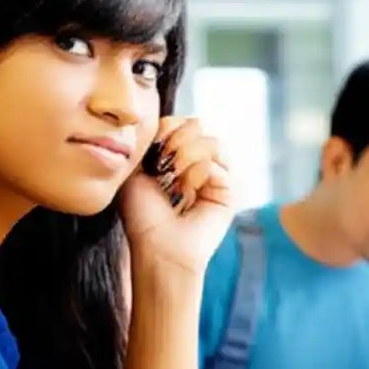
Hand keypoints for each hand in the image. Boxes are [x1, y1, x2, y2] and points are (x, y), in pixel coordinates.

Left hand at [121, 117, 232, 275]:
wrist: (157, 247)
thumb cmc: (143, 216)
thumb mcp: (139, 170)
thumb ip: (153, 142)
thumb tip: (173, 121)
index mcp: (180, 158)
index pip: (183, 123)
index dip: (169, 127)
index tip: (154, 147)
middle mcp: (201, 164)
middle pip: (198, 127)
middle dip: (177, 141)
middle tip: (164, 165)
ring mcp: (217, 177)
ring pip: (211, 142)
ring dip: (187, 156)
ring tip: (175, 178)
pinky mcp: (229, 191)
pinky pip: (215, 165)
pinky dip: (197, 175)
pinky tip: (187, 193)